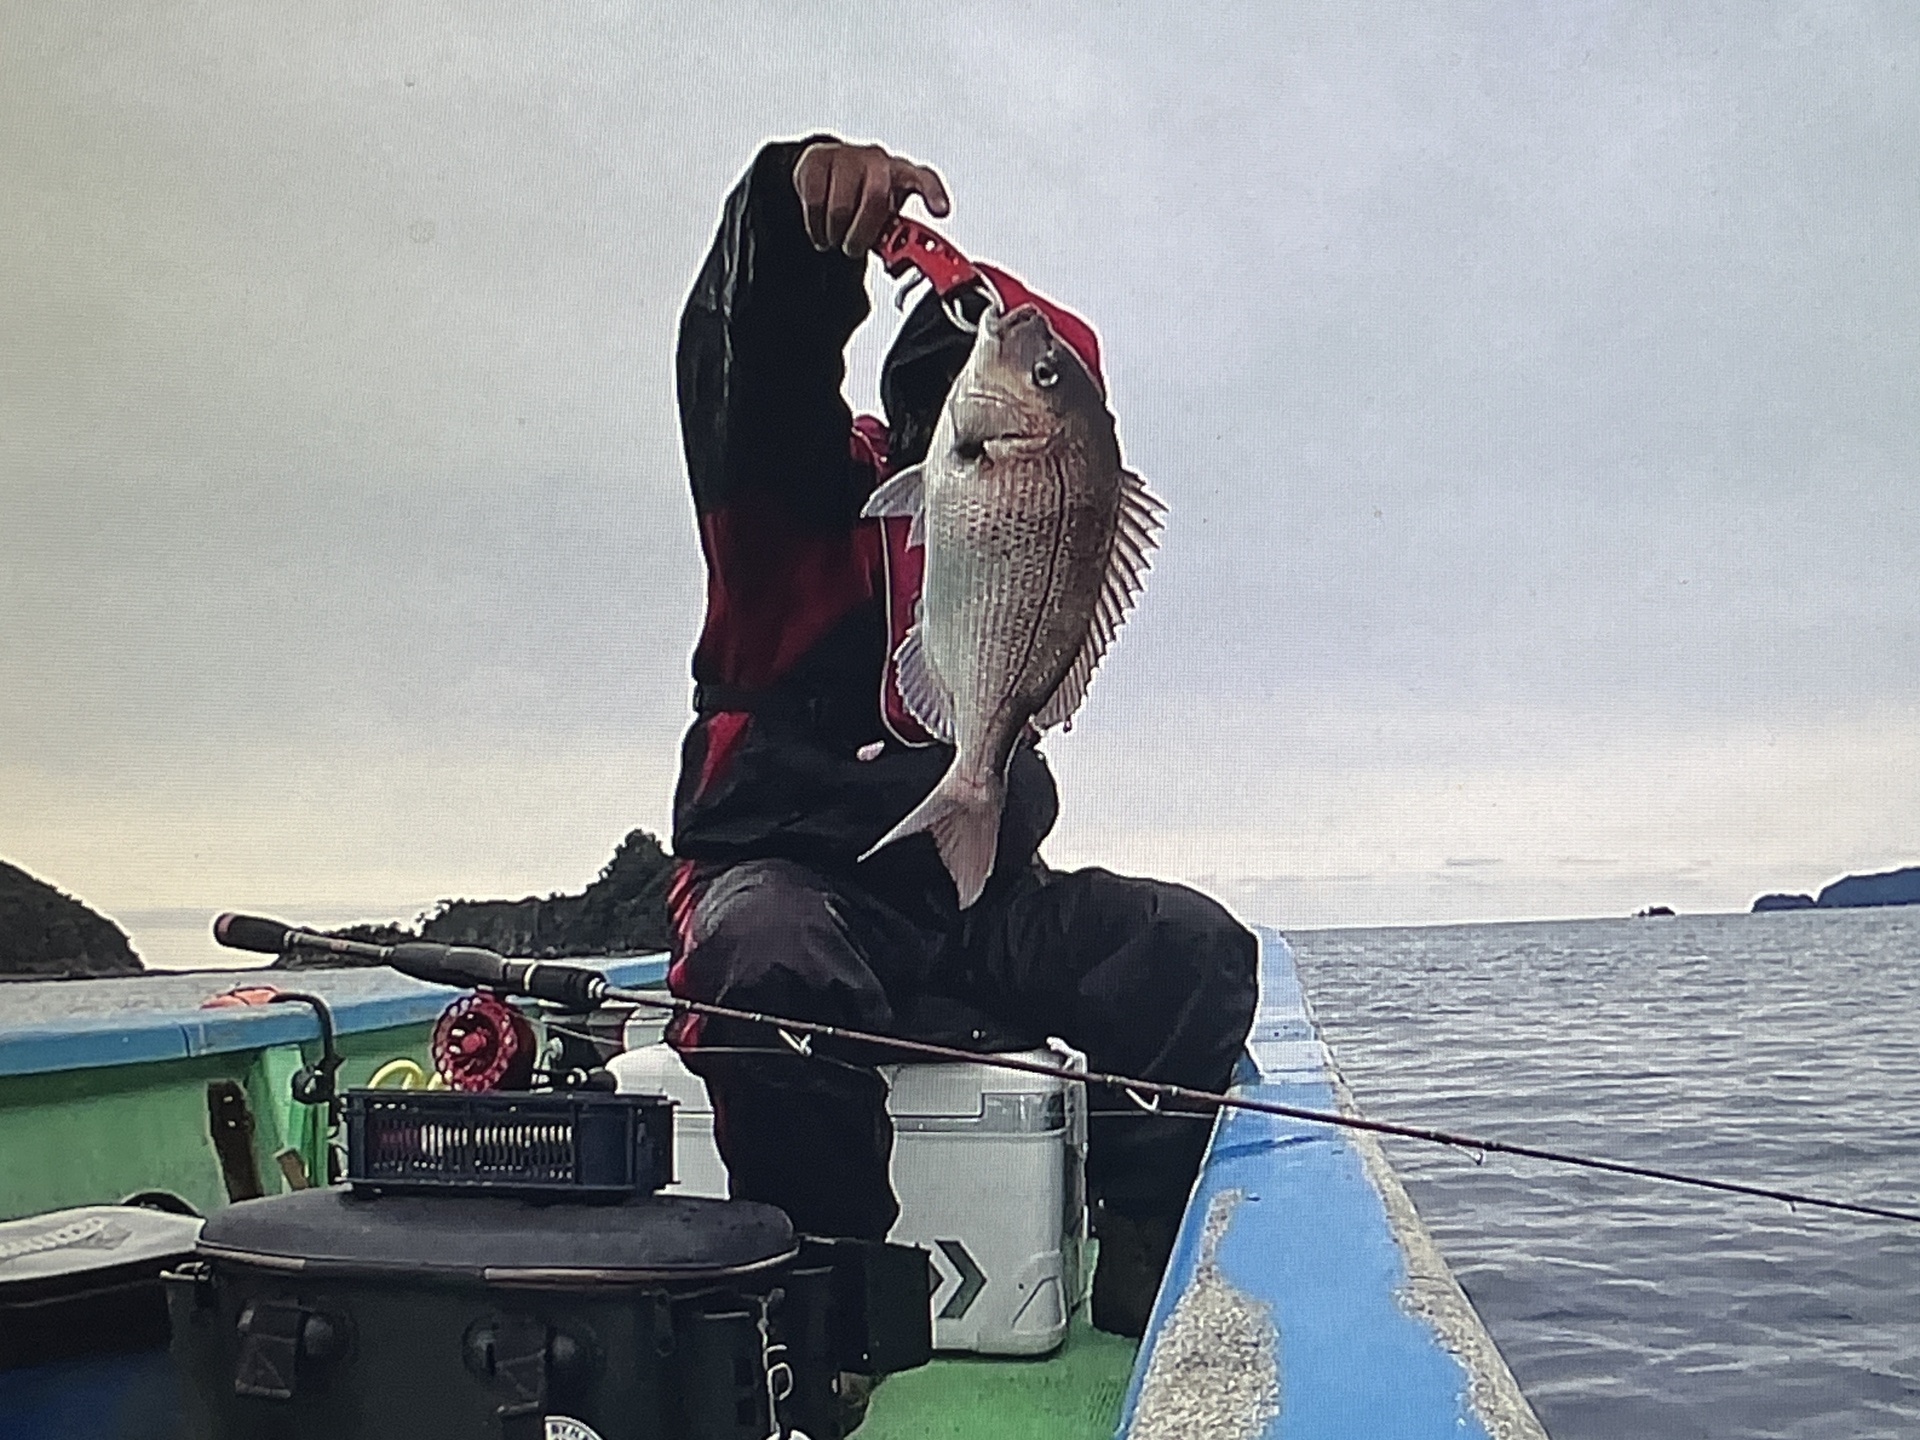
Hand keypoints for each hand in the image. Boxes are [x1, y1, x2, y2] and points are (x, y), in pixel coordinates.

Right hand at [793, 142, 950, 257]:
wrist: (826, 171)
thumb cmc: (863, 197)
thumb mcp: (885, 216)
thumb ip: (896, 239)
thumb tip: (901, 267)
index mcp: (902, 175)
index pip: (924, 179)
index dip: (933, 193)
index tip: (940, 210)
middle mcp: (878, 162)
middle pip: (875, 197)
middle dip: (862, 232)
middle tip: (853, 248)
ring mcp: (848, 157)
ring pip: (841, 206)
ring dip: (836, 233)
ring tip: (836, 239)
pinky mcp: (817, 161)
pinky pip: (815, 201)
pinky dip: (816, 225)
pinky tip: (821, 229)